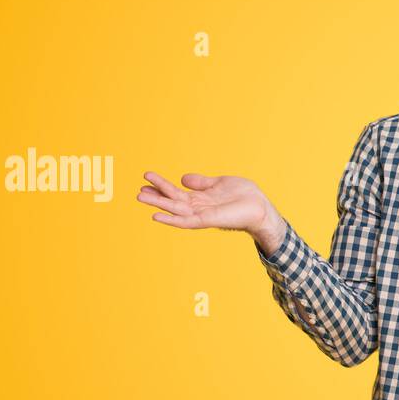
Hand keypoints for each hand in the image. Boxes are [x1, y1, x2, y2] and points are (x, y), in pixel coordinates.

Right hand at [137, 172, 281, 242]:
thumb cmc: (245, 196)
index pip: (176, 192)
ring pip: (175, 209)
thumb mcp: (220, 182)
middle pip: (172, 201)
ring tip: (140, 197)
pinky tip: (157, 216)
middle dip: (155, 196)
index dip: (162, 185)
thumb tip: (183, 178)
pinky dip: (171, 219)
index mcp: (201, 198)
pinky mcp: (208, 220)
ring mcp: (202, 214)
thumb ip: (202, 182)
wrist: (261, 207)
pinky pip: (186, 221)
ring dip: (158, 204)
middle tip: (136, 191)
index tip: (146, 178)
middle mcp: (199, 208)